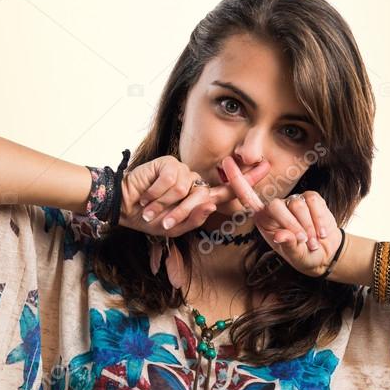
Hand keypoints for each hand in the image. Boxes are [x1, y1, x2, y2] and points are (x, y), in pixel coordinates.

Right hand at [117, 155, 271, 236]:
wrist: (123, 207)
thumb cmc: (148, 218)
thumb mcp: (173, 227)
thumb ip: (194, 219)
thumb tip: (211, 203)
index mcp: (199, 198)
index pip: (227, 190)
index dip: (247, 179)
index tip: (267, 167)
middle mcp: (194, 182)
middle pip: (205, 196)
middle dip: (181, 214)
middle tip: (161, 221)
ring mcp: (182, 170)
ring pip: (187, 191)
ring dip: (165, 205)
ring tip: (150, 207)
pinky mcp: (169, 163)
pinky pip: (173, 181)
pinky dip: (158, 193)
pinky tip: (148, 194)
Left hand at [218, 155, 342, 277]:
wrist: (325, 252)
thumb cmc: (302, 254)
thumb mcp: (294, 255)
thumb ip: (288, 246)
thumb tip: (281, 235)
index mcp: (263, 219)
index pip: (247, 197)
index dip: (237, 180)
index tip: (226, 161)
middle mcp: (276, 207)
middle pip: (276, 206)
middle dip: (291, 225)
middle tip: (303, 242)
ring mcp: (293, 200)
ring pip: (297, 205)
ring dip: (308, 227)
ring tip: (312, 243)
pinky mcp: (310, 198)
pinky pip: (313, 202)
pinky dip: (319, 219)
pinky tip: (321, 233)